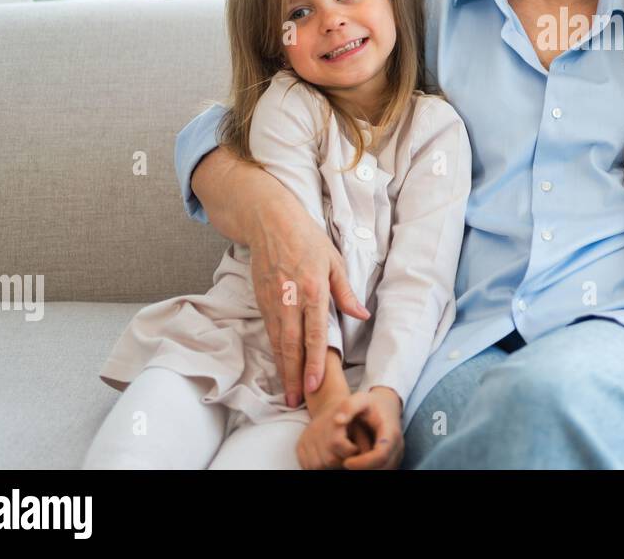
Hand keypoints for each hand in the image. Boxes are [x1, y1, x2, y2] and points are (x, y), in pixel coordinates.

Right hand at [247, 187, 370, 408]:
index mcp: (313, 289)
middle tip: (297, 401)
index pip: (315, 333)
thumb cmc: (306, 238)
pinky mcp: (261, 300)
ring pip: (278, 342)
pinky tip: (280, 366)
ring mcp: (273, 301)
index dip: (314, 361)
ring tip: (288, 392)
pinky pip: (270, 332)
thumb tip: (362, 316)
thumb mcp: (333, 260)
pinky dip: (275, 352)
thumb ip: (346, 292)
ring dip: (283, 369)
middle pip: (292, 345)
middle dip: (295, 375)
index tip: (316, 383)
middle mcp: (290, 299)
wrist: (269, 222)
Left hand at [337, 387, 404, 469]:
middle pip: (384, 467)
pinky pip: (385, 470)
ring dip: (368, 471)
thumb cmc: (371, 403)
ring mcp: (398, 454)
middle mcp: (398, 445)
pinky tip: (357, 466)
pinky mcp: (394, 459)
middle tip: (345, 464)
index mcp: (391, 432)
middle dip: (364, 469)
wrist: (388, 404)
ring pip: (385, 471)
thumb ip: (349, 407)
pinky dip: (371, 470)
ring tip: (351, 464)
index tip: (346, 462)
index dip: (364, 463)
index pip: (381, 455)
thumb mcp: (360, 399)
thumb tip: (337, 421)